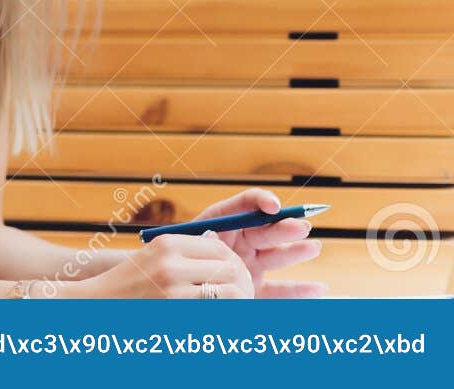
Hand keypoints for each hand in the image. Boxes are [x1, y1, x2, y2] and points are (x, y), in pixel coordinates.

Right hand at [77, 231, 254, 298]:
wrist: (98, 304)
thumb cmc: (128, 284)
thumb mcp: (153, 257)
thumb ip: (185, 252)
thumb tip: (221, 247)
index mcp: (168, 242)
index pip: (220, 247)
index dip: (234, 262)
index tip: (237, 276)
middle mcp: (172, 261)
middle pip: (231, 268)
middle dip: (244, 284)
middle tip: (245, 296)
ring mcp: (173, 288)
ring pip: (231, 292)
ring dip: (241, 301)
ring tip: (239, 308)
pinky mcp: (175, 310)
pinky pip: (217, 311)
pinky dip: (227, 315)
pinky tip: (224, 318)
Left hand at [186, 188, 326, 297]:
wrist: (173, 287)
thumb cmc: (177, 258)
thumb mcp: (186, 242)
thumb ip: (201, 237)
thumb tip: (212, 232)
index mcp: (222, 222)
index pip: (243, 205)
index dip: (259, 201)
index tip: (272, 206)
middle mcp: (239, 242)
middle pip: (265, 231)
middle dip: (283, 227)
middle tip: (301, 226)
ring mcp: (249, 265)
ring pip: (277, 257)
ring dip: (296, 252)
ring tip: (313, 247)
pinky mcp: (255, 289)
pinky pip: (280, 290)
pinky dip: (300, 291)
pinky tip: (320, 288)